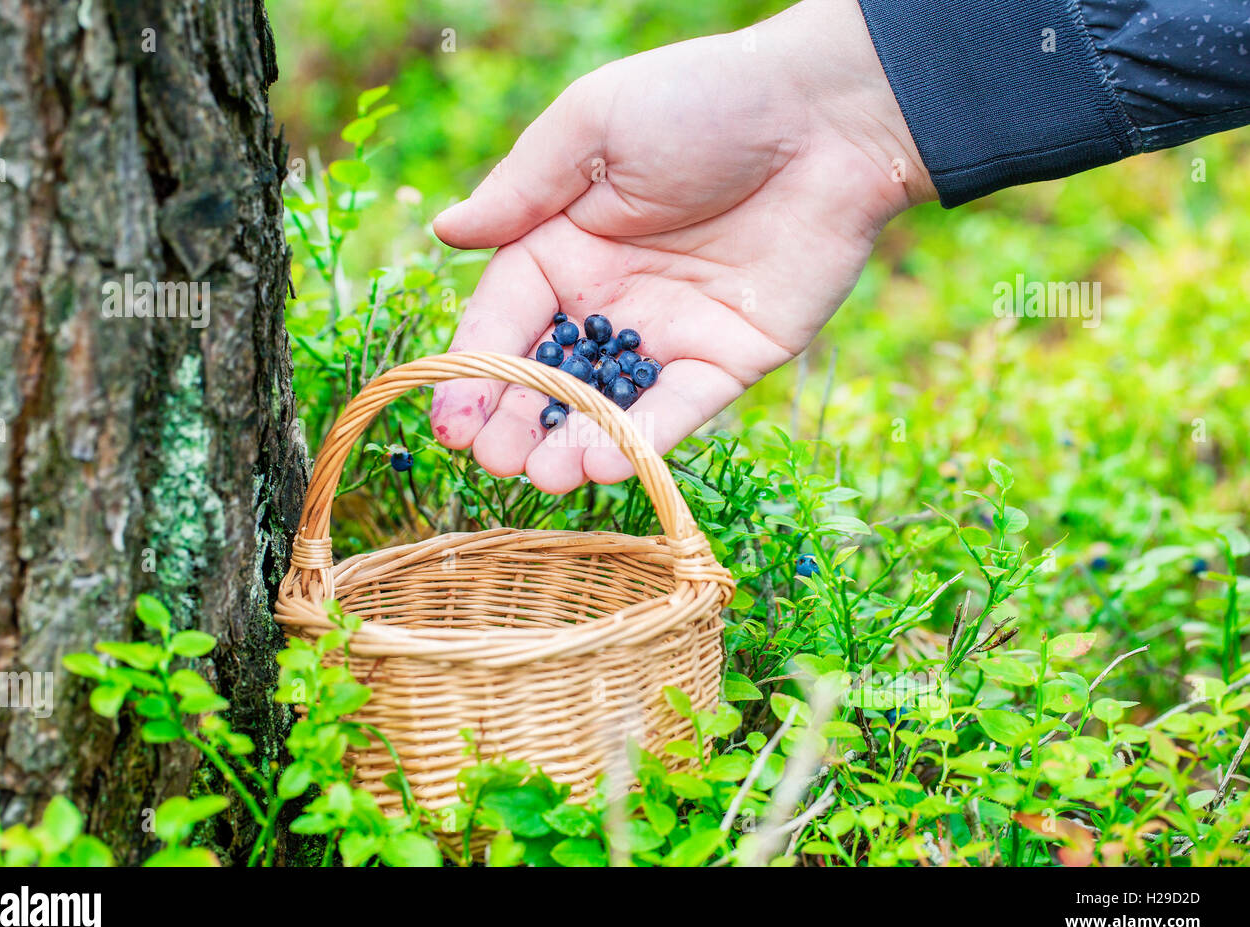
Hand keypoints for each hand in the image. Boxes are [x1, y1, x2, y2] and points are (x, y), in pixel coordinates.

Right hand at [429, 0, 934, 493]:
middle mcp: (608, 298)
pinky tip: (605, 462)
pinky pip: (679, 407)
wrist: (828, 116)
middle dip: (516, 423)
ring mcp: (668, 334)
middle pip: (548, 375)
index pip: (503, 319)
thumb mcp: (594, 126)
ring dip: (573, 444)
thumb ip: (522, 189)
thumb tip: (447, 232)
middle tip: (496, 463)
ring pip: (608, 404)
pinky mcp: (728, 359)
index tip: (449, 423)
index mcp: (564, 244)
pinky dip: (643, 437)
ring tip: (545, 476)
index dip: (473, 372)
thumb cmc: (704, 99)